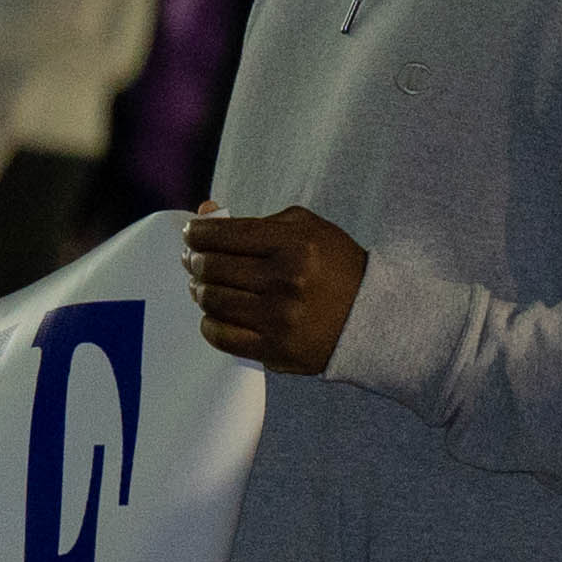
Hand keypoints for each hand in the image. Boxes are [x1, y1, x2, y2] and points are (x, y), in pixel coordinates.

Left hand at [181, 201, 366, 374]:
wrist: (370, 317)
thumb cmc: (333, 266)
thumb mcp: (304, 229)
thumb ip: (253, 220)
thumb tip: (203, 213)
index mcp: (293, 245)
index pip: (223, 234)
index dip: (196, 233)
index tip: (192, 234)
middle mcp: (285, 280)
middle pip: (211, 267)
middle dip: (194, 260)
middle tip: (194, 259)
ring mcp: (279, 318)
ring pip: (211, 300)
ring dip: (200, 289)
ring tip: (204, 284)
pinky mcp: (275, 349)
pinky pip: (220, 335)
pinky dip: (210, 322)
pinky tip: (216, 313)